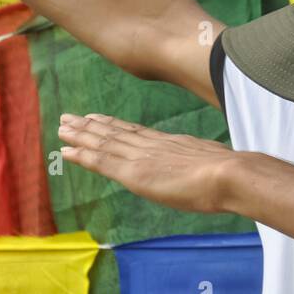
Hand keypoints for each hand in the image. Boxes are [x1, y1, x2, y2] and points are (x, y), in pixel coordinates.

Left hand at [57, 113, 243, 214]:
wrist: (230, 175)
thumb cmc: (231, 175)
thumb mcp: (217, 164)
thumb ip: (205, 166)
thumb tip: (212, 172)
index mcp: (171, 143)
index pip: (136, 132)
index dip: (114, 125)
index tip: (98, 118)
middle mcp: (152, 146)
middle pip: (115, 133)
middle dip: (91, 126)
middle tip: (69, 118)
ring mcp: (142, 158)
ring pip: (104, 143)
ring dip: (81, 136)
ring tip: (62, 128)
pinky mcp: (134, 173)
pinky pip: (102, 162)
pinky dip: (83, 156)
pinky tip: (67, 151)